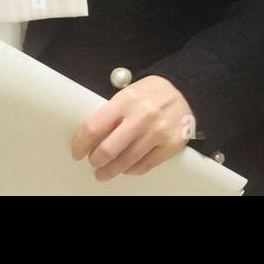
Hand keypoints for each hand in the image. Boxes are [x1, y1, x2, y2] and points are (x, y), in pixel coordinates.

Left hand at [70, 75, 193, 180]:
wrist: (186, 91)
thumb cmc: (151, 93)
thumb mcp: (129, 92)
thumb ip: (112, 111)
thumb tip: (91, 135)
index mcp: (126, 100)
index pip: (94, 126)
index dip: (80, 143)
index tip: (77, 151)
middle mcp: (141, 116)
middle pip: (108, 149)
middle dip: (96, 160)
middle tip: (93, 162)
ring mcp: (157, 132)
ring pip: (126, 161)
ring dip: (111, 170)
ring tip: (104, 172)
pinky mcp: (171, 145)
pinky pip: (145, 165)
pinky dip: (131, 170)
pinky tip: (125, 169)